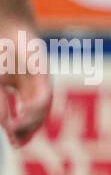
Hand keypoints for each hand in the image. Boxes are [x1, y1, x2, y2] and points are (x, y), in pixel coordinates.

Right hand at [0, 18, 51, 147]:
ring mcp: (40, 80)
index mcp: (24, 89)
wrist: (8, 30)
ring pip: (42, 107)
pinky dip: (35, 109)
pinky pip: (42, 94)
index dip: (20, 131)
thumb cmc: (2, 55)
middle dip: (28, 130)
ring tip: (17, 135)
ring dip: (31, 123)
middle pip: (36, 114)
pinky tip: (24, 117)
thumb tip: (7, 125)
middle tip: (17, 144)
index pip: (24, 115)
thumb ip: (1, 104)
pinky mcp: (43, 72)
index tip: (15, 143)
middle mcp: (35, 86)